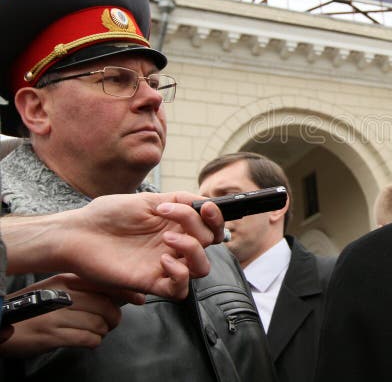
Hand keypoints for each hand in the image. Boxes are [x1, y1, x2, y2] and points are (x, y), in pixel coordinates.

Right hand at [0, 274, 122, 356]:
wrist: (4, 322)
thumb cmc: (36, 307)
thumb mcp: (59, 289)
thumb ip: (86, 289)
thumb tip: (120, 295)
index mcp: (67, 280)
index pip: (106, 283)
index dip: (127, 293)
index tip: (139, 299)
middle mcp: (65, 294)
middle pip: (106, 306)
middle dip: (114, 318)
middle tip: (111, 323)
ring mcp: (58, 315)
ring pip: (99, 324)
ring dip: (102, 331)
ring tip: (94, 332)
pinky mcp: (53, 335)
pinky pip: (88, 339)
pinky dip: (93, 342)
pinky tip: (87, 341)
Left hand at [60, 192, 224, 298]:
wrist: (78, 233)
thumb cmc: (107, 215)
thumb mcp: (147, 200)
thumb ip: (179, 199)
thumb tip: (202, 201)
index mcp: (176, 225)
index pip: (211, 227)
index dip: (216, 218)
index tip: (204, 207)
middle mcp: (174, 245)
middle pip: (209, 242)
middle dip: (195, 225)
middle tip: (167, 215)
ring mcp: (164, 264)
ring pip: (201, 269)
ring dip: (193, 250)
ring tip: (167, 239)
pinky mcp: (151, 282)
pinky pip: (180, 289)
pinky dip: (179, 275)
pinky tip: (163, 260)